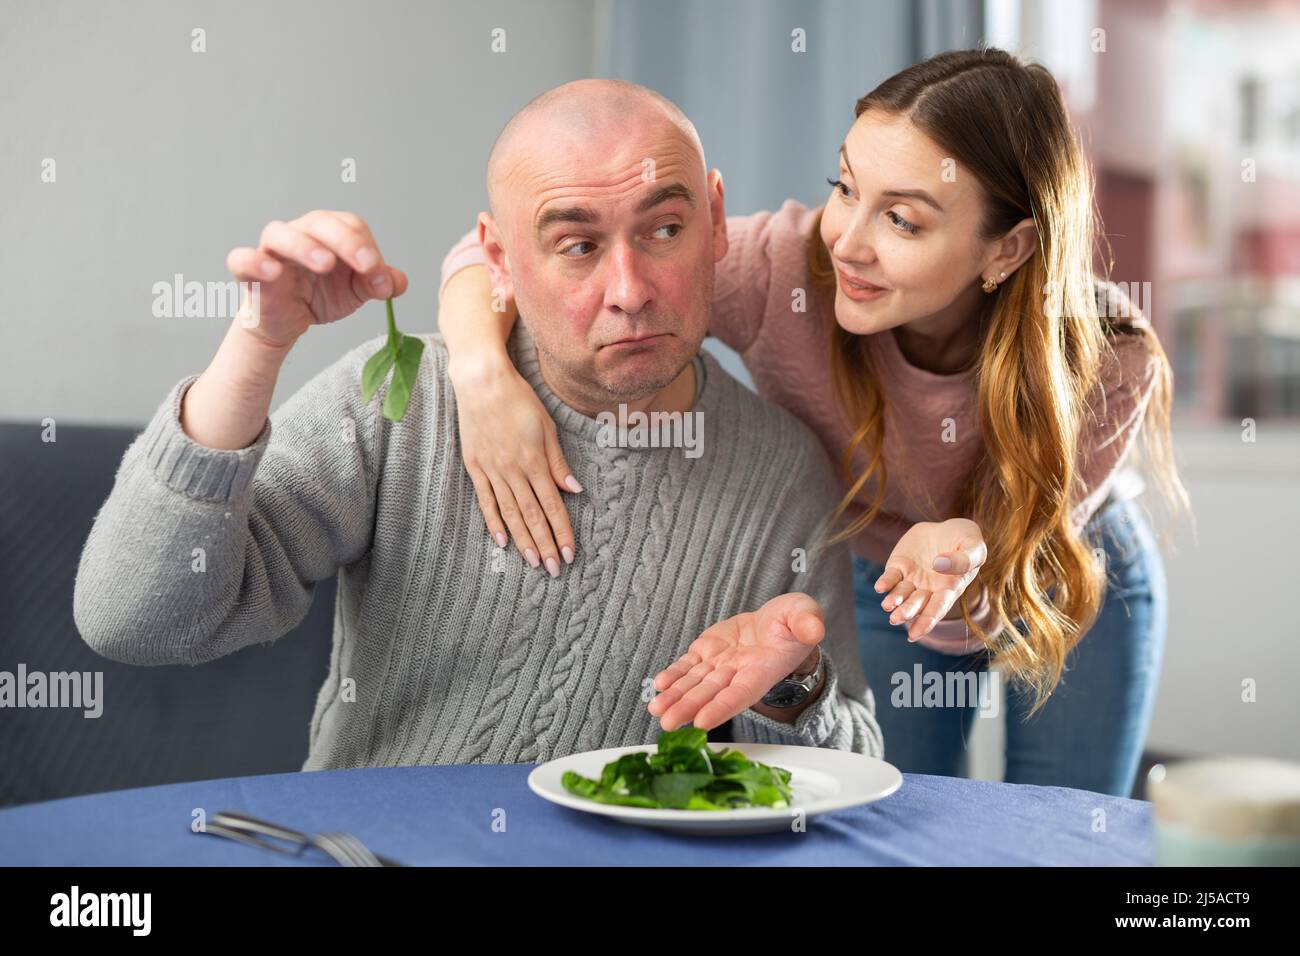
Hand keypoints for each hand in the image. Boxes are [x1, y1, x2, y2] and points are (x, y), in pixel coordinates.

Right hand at [224, 210, 407, 350]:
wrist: (289, 321)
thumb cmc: (321, 295)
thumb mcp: (356, 291)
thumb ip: (377, 283)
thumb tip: (397, 282)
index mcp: (329, 233)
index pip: (351, 226)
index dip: (368, 249)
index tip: (381, 277)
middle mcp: (300, 233)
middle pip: (320, 223)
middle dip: (347, 242)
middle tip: (367, 266)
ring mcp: (272, 250)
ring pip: (280, 233)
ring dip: (304, 245)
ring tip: (325, 263)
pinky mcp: (250, 272)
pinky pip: (242, 259)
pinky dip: (255, 262)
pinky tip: (273, 271)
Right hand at [449, 354, 579, 577]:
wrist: (481, 382)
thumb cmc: (519, 400)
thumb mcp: (547, 427)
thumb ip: (558, 462)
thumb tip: (575, 490)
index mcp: (535, 461)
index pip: (553, 505)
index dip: (562, 532)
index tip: (570, 553)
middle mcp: (513, 470)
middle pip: (533, 516)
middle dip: (546, 545)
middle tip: (554, 570)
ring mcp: (492, 470)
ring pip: (511, 514)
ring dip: (523, 541)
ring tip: (534, 563)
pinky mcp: (475, 467)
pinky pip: (486, 501)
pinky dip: (494, 522)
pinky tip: (502, 541)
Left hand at [647, 592, 824, 730]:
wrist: (777, 622)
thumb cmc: (794, 622)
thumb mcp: (805, 615)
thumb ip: (808, 622)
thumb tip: (814, 629)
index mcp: (763, 669)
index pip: (741, 693)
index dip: (722, 707)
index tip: (703, 721)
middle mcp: (739, 672)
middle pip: (711, 694)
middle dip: (688, 708)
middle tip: (668, 723)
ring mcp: (721, 664)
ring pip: (695, 683)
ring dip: (675, 697)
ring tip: (656, 709)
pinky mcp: (708, 652)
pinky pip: (688, 666)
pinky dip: (674, 676)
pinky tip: (659, 685)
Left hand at [875, 518, 986, 640]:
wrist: (947, 526)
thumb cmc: (966, 540)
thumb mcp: (975, 547)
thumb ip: (965, 559)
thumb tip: (940, 565)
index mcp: (950, 589)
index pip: (937, 609)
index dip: (926, 622)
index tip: (914, 635)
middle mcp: (929, 589)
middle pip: (916, 604)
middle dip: (906, 612)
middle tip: (896, 618)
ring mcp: (912, 578)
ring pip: (901, 594)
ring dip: (894, 600)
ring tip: (887, 605)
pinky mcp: (899, 565)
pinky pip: (890, 577)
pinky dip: (885, 583)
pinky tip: (880, 587)